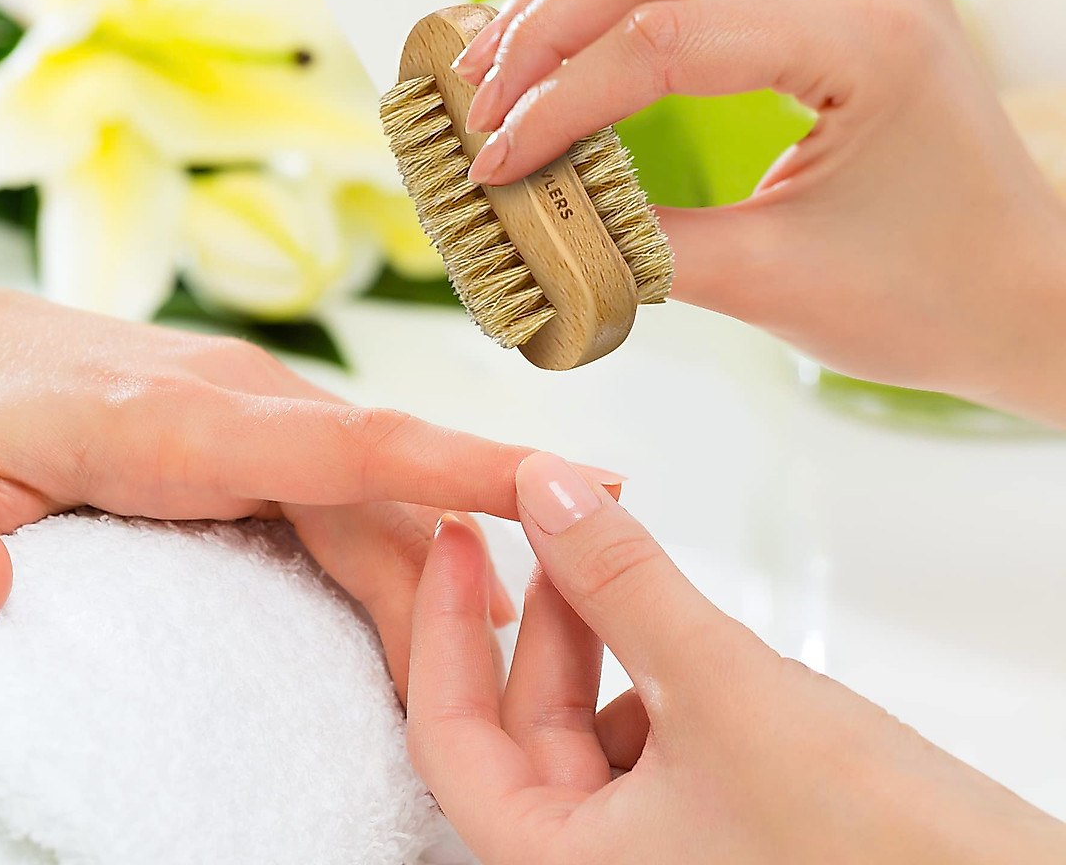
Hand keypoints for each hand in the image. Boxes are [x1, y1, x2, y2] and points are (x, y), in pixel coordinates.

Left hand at [0, 247, 615, 696]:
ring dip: (449, 557)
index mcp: (175, 420)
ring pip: (380, 487)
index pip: (353, 446)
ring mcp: (246, 407)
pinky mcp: (243, 421)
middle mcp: (237, 403)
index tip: (577, 484)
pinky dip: (404, 533)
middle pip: (389, 495)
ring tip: (509, 644)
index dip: (470, 469)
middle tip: (533, 680)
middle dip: (472, 574)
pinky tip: (434, 587)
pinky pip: (349, 482)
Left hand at [408, 453, 1065, 864]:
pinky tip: (676, 622)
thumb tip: (545, 485)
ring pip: (589, 725)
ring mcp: (658, 854)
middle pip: (523, 724)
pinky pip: (650, 737)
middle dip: (538, 614)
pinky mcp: (715, 830)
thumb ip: (621, 581)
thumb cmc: (874, 846)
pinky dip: (650, 669)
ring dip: (597, 635)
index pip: (451, 739)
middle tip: (549, 516)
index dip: (440, 625)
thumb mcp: (721, 687)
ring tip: (616, 554)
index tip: (454, 531)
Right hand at [451, 0, 1065, 424]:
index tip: (494, 160)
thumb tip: (532, 215)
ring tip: (502, 35)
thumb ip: (638, 243)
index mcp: (865, 39)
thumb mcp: (768, 280)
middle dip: (546, 26)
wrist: (1021, 290)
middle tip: (479, 94)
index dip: (557, 102)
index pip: (661, 44)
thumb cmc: (927, 295)